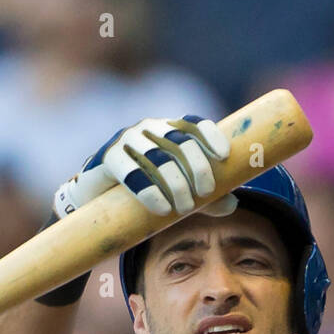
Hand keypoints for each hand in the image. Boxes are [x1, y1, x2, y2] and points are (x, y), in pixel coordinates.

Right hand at [53, 115, 237, 218]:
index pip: (194, 124)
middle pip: (180, 141)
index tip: (224, 156)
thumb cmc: (145, 191)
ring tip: (185, 209)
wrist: (98, 198)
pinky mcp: (107, 158)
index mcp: (168, 130)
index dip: (210, 136)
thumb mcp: (178, 192)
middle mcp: (149, 129)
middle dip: (198, 167)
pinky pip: (129, 171)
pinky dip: (148, 191)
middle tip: (206, 194)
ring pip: (158, 157)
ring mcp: (126, 140)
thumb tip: (234, 203)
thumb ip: (205, 197)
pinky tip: (162, 208)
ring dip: (176, 184)